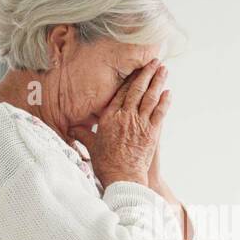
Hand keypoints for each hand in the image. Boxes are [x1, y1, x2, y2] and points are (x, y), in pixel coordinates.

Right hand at [72, 59, 171, 187]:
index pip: (121, 93)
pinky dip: (165, 101)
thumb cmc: (106, 165)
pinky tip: (168, 92)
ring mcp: (140, 123)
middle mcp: (125, 117)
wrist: (122, 178)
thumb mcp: (92, 146)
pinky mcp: (152, 132)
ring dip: (158, 82)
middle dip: (146, 73)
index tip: (135, 69)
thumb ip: (83, 134)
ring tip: (163, 70)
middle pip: (137, 90)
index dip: (129, 79)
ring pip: (150, 97)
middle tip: (153, 61)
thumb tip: (71, 128)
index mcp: (109, 117)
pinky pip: (160, 112)